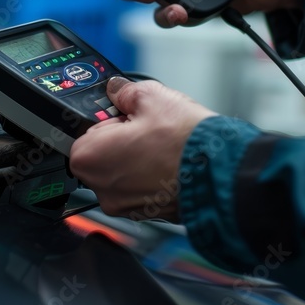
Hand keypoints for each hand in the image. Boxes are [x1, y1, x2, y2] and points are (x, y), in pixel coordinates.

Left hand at [69, 77, 216, 220]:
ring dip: (137, 159)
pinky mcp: (149, 214)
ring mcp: (126, 206)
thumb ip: (126, 92)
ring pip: (123, 174)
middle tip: (147, 127)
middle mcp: (102, 189)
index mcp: (90, 159)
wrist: (221, 173)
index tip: (125, 115)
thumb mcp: (152, 97)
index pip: (84, 133)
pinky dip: (152, 176)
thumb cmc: (185, 141)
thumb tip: (118, 89)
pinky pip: (142, 189)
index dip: (107, 121)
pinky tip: (171, 162)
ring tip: (163, 145)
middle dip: (121, 141)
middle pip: (102, 156)